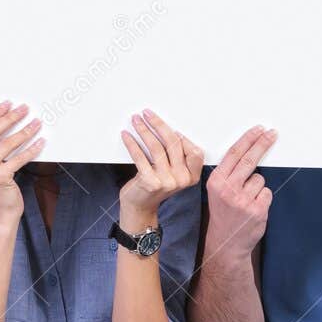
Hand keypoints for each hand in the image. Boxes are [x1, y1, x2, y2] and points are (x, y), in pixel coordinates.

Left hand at [119, 110, 203, 224]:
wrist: (141, 206)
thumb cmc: (156, 185)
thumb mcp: (173, 174)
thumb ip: (177, 158)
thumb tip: (169, 130)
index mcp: (192, 177)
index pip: (194, 152)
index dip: (183, 137)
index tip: (170, 126)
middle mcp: (182, 180)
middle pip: (173, 144)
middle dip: (159, 125)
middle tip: (148, 114)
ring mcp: (167, 182)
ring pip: (156, 147)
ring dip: (144, 130)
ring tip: (136, 120)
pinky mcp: (150, 182)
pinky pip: (140, 156)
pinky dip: (132, 143)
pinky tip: (127, 135)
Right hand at [206, 126, 276, 259]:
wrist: (227, 244)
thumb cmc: (223, 214)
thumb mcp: (217, 192)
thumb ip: (228, 174)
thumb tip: (248, 152)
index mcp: (216, 181)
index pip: (234, 154)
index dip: (248, 139)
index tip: (259, 130)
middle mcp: (228, 189)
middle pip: (250, 159)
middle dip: (263, 144)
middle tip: (273, 134)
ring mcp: (243, 200)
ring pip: (260, 179)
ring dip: (257, 187)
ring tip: (247, 200)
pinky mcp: (257, 210)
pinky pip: (266, 193)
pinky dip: (263, 198)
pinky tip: (253, 207)